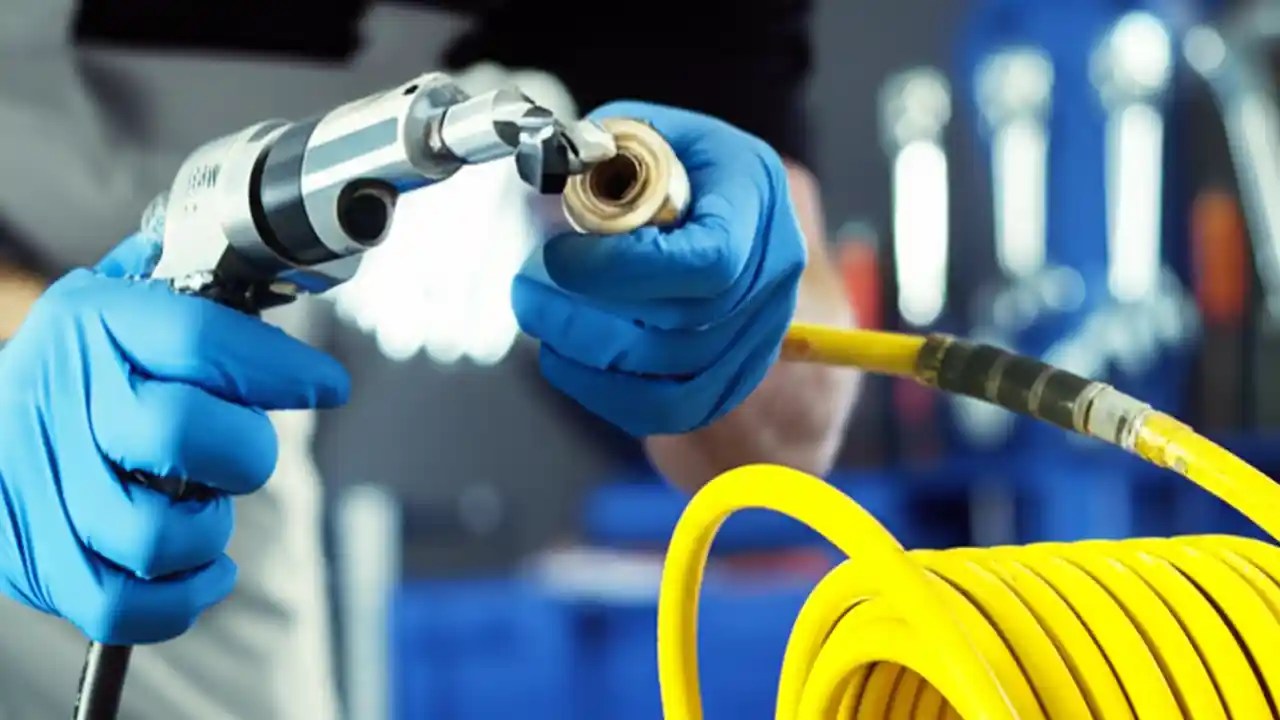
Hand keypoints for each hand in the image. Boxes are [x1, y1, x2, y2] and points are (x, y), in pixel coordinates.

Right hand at [0, 235, 348, 643]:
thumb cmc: (69, 367)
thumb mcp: (109, 305)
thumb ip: (181, 292)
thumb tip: (269, 272)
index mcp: (94, 325)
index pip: (200, 339)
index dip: (279, 367)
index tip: (328, 385)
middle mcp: (61, 399)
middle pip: (183, 434)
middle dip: (244, 452)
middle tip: (241, 454)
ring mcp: (42, 486)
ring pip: (156, 536)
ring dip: (207, 531)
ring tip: (201, 508)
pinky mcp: (33, 560)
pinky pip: (122, 605)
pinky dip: (181, 599)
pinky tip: (201, 568)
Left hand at [514, 102, 805, 435]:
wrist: (715, 205)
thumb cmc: (666, 164)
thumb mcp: (635, 130)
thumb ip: (596, 148)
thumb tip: (551, 172)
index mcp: (755, 191)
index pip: (709, 260)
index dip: (626, 270)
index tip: (560, 259)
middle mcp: (774, 264)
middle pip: (688, 325)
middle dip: (590, 318)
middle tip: (528, 294)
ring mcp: (764, 326)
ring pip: (677, 375)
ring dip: (591, 356)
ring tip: (541, 319)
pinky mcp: (737, 373)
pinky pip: (675, 411)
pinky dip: (610, 395)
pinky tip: (566, 361)